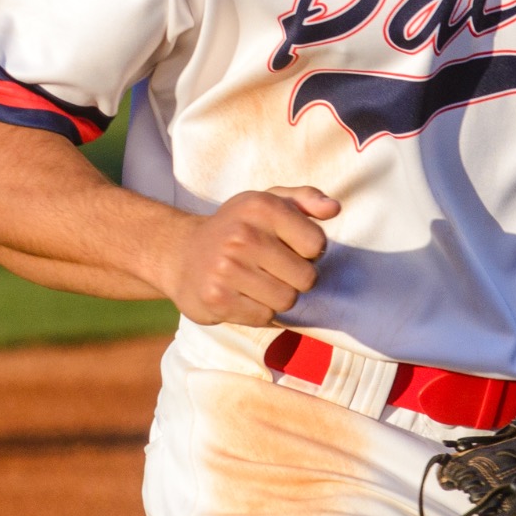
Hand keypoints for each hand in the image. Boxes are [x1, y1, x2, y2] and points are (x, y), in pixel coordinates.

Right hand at [167, 186, 340, 325]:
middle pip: (306, 278)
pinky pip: (265, 317)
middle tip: (274, 268)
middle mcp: (243, 236)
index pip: (316, 244)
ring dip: (278, 296)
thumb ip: (306, 199)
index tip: (292, 247)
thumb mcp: (268, 201)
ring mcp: (227, 269)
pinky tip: (242, 294)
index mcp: (261, 207)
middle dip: (296, 277)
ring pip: (287, 300)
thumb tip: (334, 208)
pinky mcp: (217, 299)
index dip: (310, 250)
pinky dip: (259, 310)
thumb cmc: (236, 226)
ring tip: (258, 281)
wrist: (181, 253)